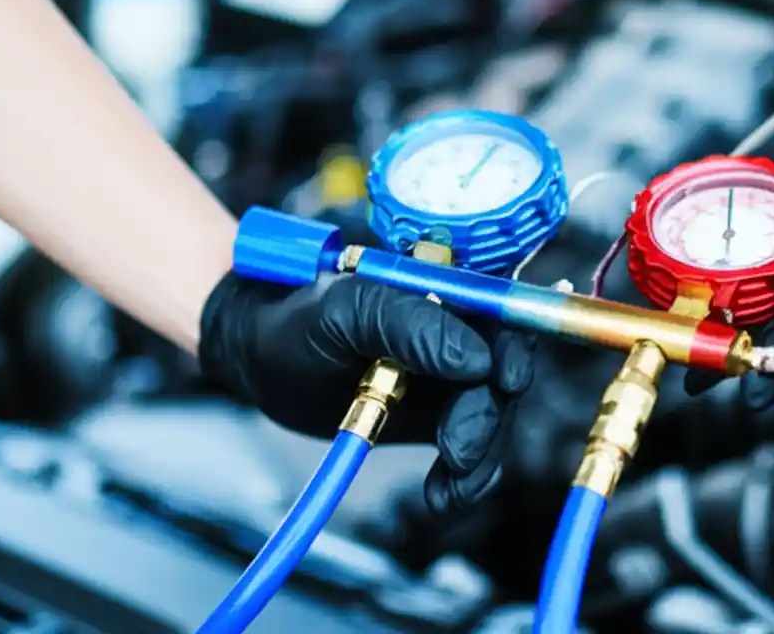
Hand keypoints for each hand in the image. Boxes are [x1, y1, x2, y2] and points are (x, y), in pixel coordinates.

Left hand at [199, 271, 534, 514]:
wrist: (257, 361)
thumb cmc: (292, 320)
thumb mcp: (340, 312)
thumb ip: (406, 324)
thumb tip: (476, 360)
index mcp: (445, 280)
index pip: (504, 308)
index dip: (515, 344)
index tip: (504, 383)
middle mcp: (459, 322)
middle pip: (506, 367)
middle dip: (488, 414)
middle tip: (457, 451)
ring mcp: (454, 368)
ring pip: (495, 412)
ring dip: (480, 454)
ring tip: (447, 486)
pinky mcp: (444, 410)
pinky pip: (476, 444)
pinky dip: (467, 475)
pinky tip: (443, 493)